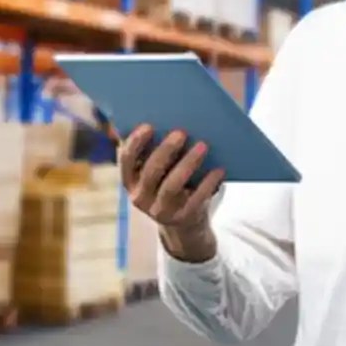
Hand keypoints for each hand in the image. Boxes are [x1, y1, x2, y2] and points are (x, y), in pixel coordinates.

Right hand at [119, 124, 224, 262]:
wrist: (185, 224)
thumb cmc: (171, 184)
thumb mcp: (160, 173)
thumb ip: (158, 153)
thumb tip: (172, 121)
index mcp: (131, 181)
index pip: (126, 160)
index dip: (135, 142)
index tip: (149, 125)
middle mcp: (140, 197)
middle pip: (151, 171)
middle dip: (166, 150)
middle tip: (182, 132)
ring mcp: (160, 211)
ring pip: (172, 186)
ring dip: (188, 163)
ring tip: (203, 146)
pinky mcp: (182, 218)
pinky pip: (196, 199)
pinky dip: (208, 183)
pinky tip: (219, 169)